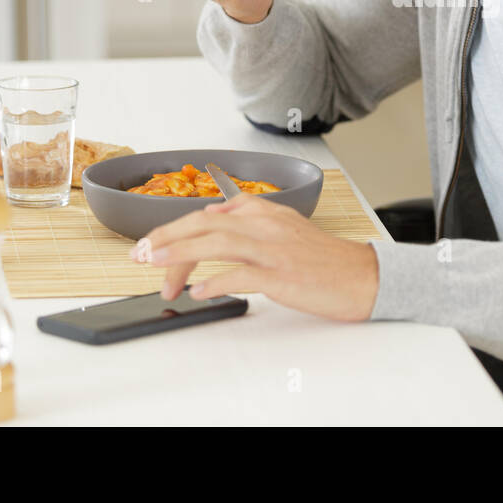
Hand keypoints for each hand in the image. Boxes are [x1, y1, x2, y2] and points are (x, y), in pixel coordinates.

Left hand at [131, 193, 379, 321]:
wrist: (362, 277)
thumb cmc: (324, 259)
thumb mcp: (285, 227)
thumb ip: (250, 219)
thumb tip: (211, 218)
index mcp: (266, 211)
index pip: (208, 214)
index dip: (174, 228)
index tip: (151, 244)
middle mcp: (267, 224)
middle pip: (205, 224)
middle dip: (166, 238)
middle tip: (140, 255)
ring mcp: (274, 249)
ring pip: (217, 243)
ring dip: (180, 254)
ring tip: (155, 268)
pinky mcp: (282, 275)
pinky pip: (242, 275)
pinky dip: (216, 282)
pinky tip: (199, 291)